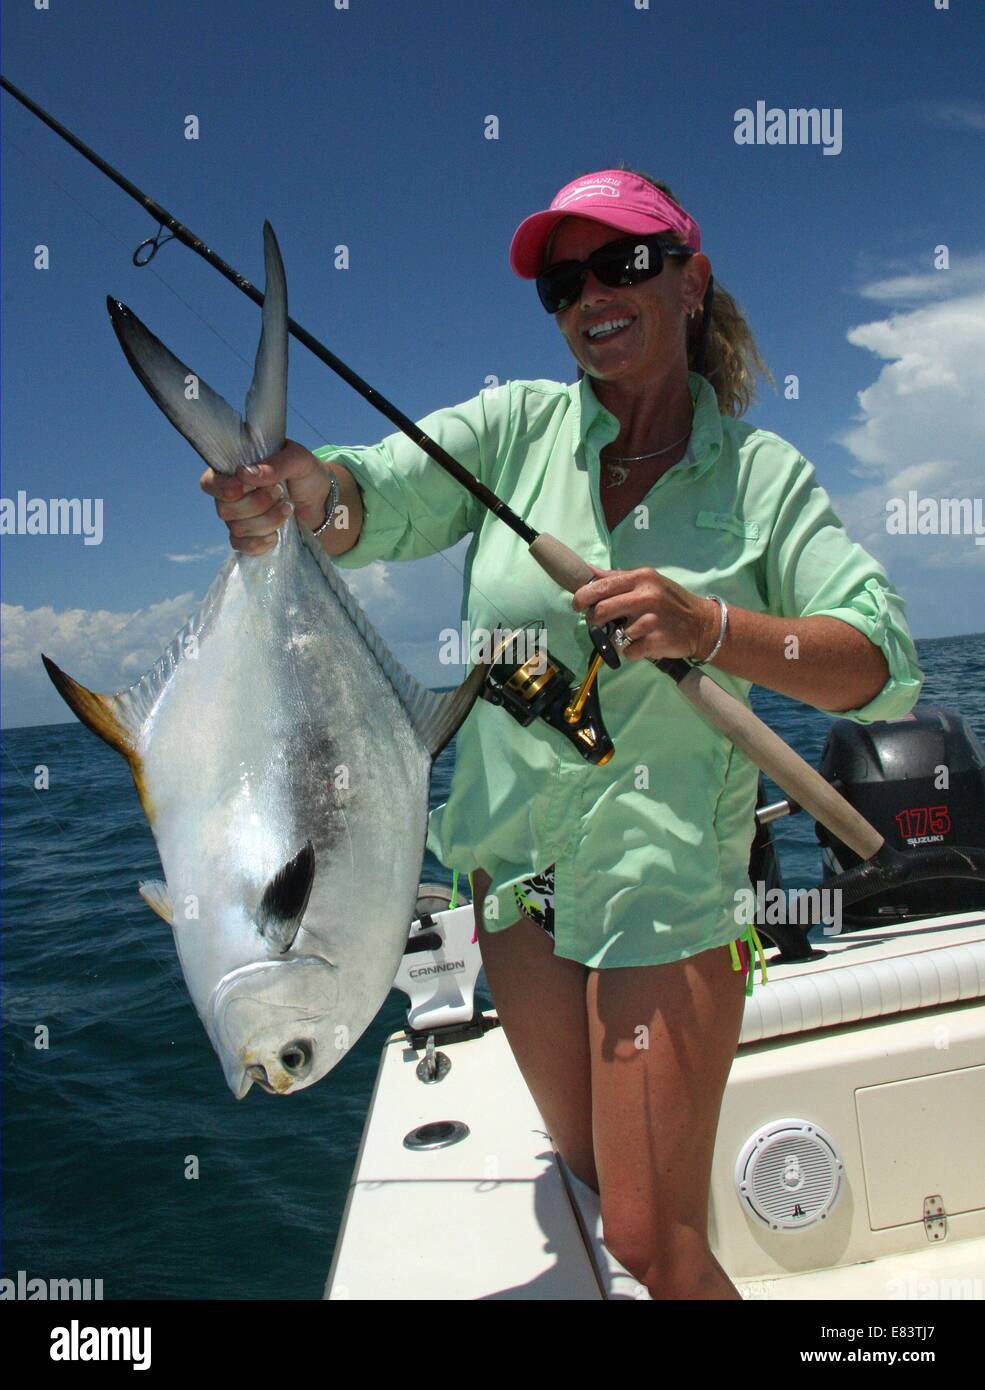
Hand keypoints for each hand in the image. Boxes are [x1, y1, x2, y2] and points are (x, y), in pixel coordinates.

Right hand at [199, 438, 332, 554]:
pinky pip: (242, 547)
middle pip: (225, 510)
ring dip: (267, 520)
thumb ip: (275, 464)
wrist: (322, 501)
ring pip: (237, 529)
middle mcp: (231, 496)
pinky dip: (260, 543)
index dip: (222, 489)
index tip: (241, 488)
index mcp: (235, 471)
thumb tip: (245, 473)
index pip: (209, 483)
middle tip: (279, 491)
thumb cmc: (306, 474)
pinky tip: (277, 534)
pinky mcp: (250, 538)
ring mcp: (239, 519)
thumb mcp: (298, 460)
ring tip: (288, 507)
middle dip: (257, 503)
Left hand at [571, 564, 718, 661]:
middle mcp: (646, 596)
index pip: (601, 586)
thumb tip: (588, 570)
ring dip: (618, 637)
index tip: (579, 606)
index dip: (583, 597)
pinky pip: (628, 651)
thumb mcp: (648, 581)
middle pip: (601, 611)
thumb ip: (617, 577)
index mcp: (641, 578)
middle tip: (600, 624)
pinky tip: (644, 643)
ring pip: (614, 634)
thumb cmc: (670, 601)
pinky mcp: (655, 642)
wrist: (702, 624)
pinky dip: (631, 651)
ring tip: (633, 632)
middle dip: (594, 620)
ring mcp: (651, 620)